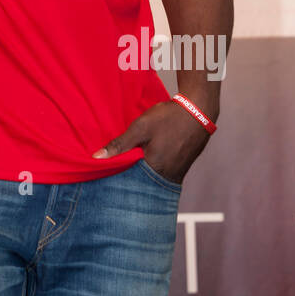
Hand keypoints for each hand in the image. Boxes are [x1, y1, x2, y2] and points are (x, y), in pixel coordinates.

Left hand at [91, 100, 211, 183]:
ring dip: (139, 174)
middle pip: (141, 184)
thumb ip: (119, 144)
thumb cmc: (169, 118)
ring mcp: (176, 174)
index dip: (115, 180)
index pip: (129, 183)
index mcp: (155, 170)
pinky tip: (143, 161)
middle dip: (127, 179)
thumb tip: (96, 158)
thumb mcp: (140, 128)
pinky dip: (151, 170)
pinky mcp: (180, 169)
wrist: (198, 111)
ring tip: (127, 166)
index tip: (102, 177)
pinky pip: (161, 175)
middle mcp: (167, 177)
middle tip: (112, 174)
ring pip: (151, 179)